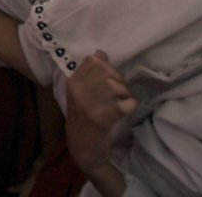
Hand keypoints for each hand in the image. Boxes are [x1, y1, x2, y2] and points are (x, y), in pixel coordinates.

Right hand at [65, 51, 135, 174]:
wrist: (82, 148)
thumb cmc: (83, 118)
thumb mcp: (81, 94)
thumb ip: (90, 74)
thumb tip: (100, 53)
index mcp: (72, 83)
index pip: (92, 61)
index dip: (108, 66)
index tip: (113, 78)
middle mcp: (77, 92)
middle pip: (104, 71)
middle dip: (119, 78)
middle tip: (123, 90)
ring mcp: (87, 106)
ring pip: (111, 85)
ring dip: (124, 91)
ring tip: (126, 99)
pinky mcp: (100, 121)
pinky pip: (120, 106)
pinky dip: (129, 104)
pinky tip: (129, 107)